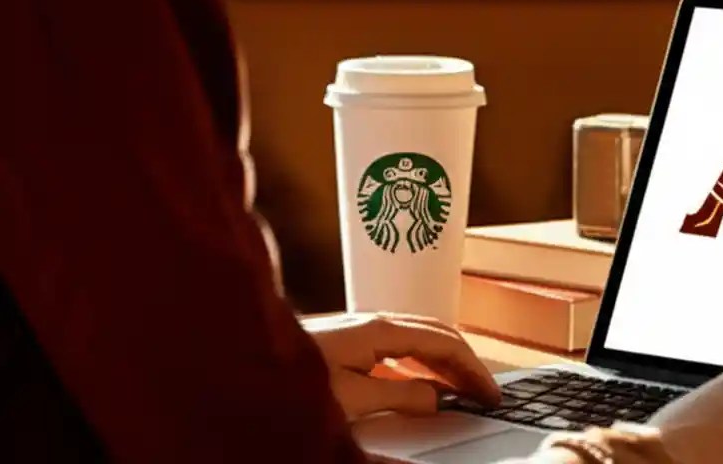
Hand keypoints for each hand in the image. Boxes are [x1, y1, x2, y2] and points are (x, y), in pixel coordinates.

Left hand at [302, 312, 501, 420]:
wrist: (230, 367)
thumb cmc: (285, 383)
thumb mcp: (350, 400)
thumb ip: (399, 397)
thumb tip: (434, 398)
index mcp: (378, 329)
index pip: (443, 341)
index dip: (473, 369)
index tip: (491, 395)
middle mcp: (369, 323)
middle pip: (432, 335)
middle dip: (462, 363)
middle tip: (484, 394)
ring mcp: (354, 332)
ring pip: (413, 342)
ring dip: (440, 364)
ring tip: (458, 391)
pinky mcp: (340, 345)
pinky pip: (393, 350)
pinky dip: (416, 367)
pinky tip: (414, 387)